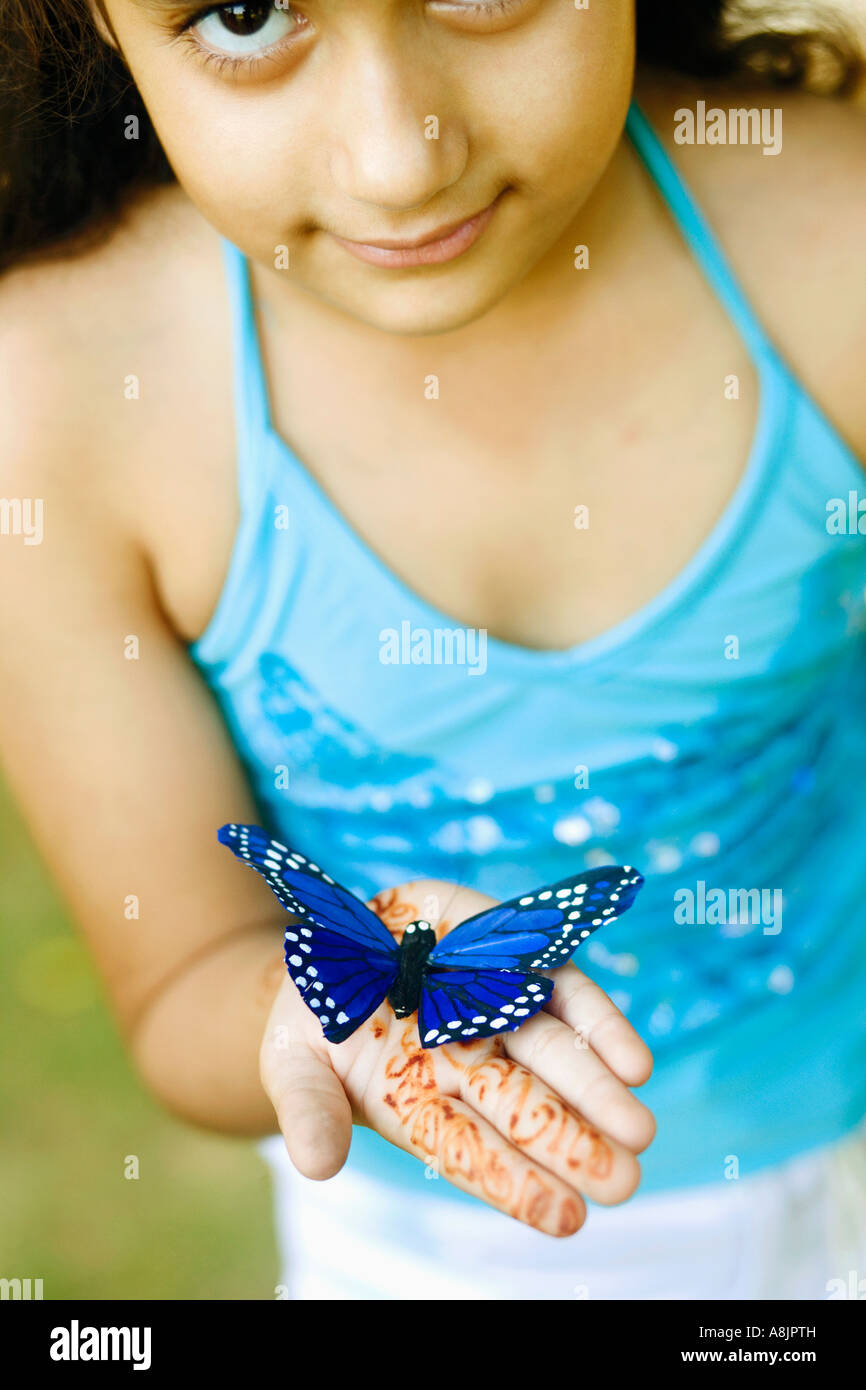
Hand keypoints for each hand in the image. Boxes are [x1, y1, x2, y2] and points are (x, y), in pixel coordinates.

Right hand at [259, 877, 654, 1236]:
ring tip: (639, 1130)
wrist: (336, 941)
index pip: (471, 1153)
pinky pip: (562, 990)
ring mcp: (495, 1011)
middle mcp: (469, 1065)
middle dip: (575, 1145)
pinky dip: (599, 1021)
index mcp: (417, 1104)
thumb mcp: (294, 1060)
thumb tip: (317, 1167)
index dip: (516, 1184)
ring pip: (555, 1056)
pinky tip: (634, 1062)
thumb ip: (309, 1110)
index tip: (567, 1217)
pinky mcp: (513, 957)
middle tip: (624, 1181)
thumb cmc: (314, 1019)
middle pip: (526, 1111)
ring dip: (598, 1092)